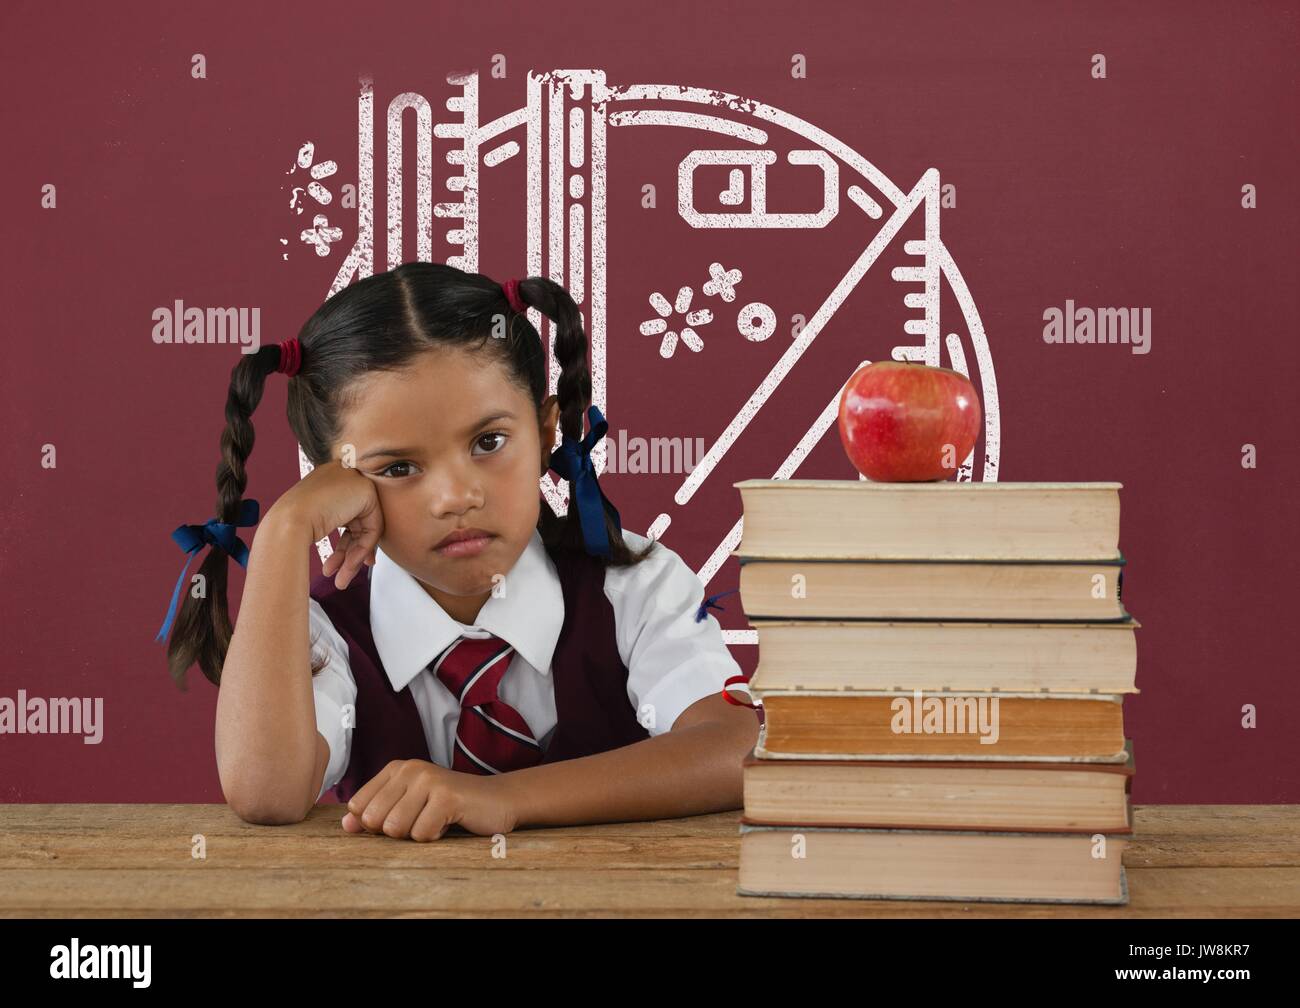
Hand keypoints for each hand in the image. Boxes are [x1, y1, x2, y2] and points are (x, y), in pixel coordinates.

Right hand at [267, 458, 384, 589]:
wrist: (287, 521)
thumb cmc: (290, 524)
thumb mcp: (317, 522)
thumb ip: (338, 525)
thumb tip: (358, 545)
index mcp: (328, 480)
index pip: (346, 516)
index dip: (347, 544)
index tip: (344, 564)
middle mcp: (342, 477)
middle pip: (358, 523)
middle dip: (351, 554)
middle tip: (343, 576)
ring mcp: (355, 482)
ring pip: (366, 528)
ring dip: (354, 558)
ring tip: (341, 580)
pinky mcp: (366, 491)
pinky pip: (373, 526)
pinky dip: (363, 548)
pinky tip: (350, 565)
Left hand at [341, 759, 519, 840]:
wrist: (497, 800)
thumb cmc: (449, 806)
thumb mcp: (408, 806)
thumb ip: (375, 813)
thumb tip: (346, 825)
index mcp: (396, 768)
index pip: (358, 806)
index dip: (374, 823)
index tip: (402, 816)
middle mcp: (410, 768)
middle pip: (375, 820)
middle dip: (396, 831)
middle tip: (422, 819)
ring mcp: (429, 780)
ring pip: (396, 828)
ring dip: (417, 834)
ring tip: (435, 820)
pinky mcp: (447, 796)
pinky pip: (422, 834)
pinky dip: (435, 836)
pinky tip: (450, 822)